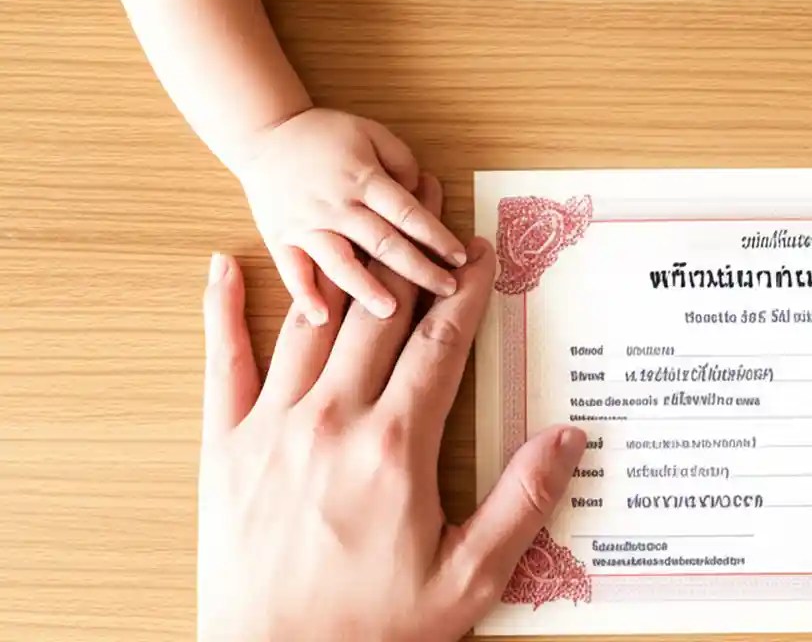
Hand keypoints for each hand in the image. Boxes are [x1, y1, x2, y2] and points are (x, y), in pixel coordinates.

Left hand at [198, 179, 585, 640]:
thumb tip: (568, 439)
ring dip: (341, 271)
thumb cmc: (374, 628)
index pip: (441, 344)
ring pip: (311, 324)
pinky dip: (223, 309)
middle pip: (380, 318)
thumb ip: (522, 503)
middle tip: (431, 229)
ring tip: (359, 232)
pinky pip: (222, 361)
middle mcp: (333, 420)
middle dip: (414, 268)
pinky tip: (222, 265)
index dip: (466, 293)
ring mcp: (272, 427)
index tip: (480, 255)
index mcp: (396, 446)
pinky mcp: (225, 446)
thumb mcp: (468, 578)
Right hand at [234, 107, 466, 323]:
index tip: (460, 257)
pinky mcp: (280, 239)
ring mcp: (306, 225)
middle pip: (383, 243)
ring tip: (391, 312)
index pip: (407, 213)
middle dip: (418, 270)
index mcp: (363, 179)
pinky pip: (292, 271)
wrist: (263, 135)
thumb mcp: (370, 132)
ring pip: (340, 262)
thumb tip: (420, 192)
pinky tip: (322, 320)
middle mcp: (337, 206)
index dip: (436, 236)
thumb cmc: (324, 136)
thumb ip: (401, 160)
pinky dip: (305, 296)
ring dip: (366, 289)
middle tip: (447, 289)